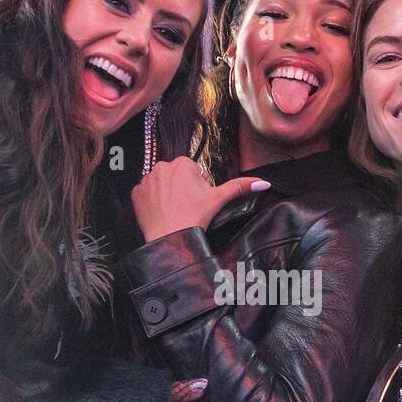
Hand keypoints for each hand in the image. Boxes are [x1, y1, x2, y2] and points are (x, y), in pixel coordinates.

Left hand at [131, 156, 269, 242]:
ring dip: (168, 193)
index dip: (198, 185)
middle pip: (177, 175)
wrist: (170, 238)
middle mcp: (161, 166)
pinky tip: (161, 212)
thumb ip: (241, 187)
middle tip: (188, 206)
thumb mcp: (219, 200)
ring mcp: (146, 179)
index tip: (198, 199)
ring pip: (162, 183)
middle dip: (183, 187)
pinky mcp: (136, 193)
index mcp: (182, 163)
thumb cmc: (194, 218)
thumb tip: (265, 183)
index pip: (193, 170)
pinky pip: (146, 193)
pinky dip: (153, 201)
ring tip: (175, 209)